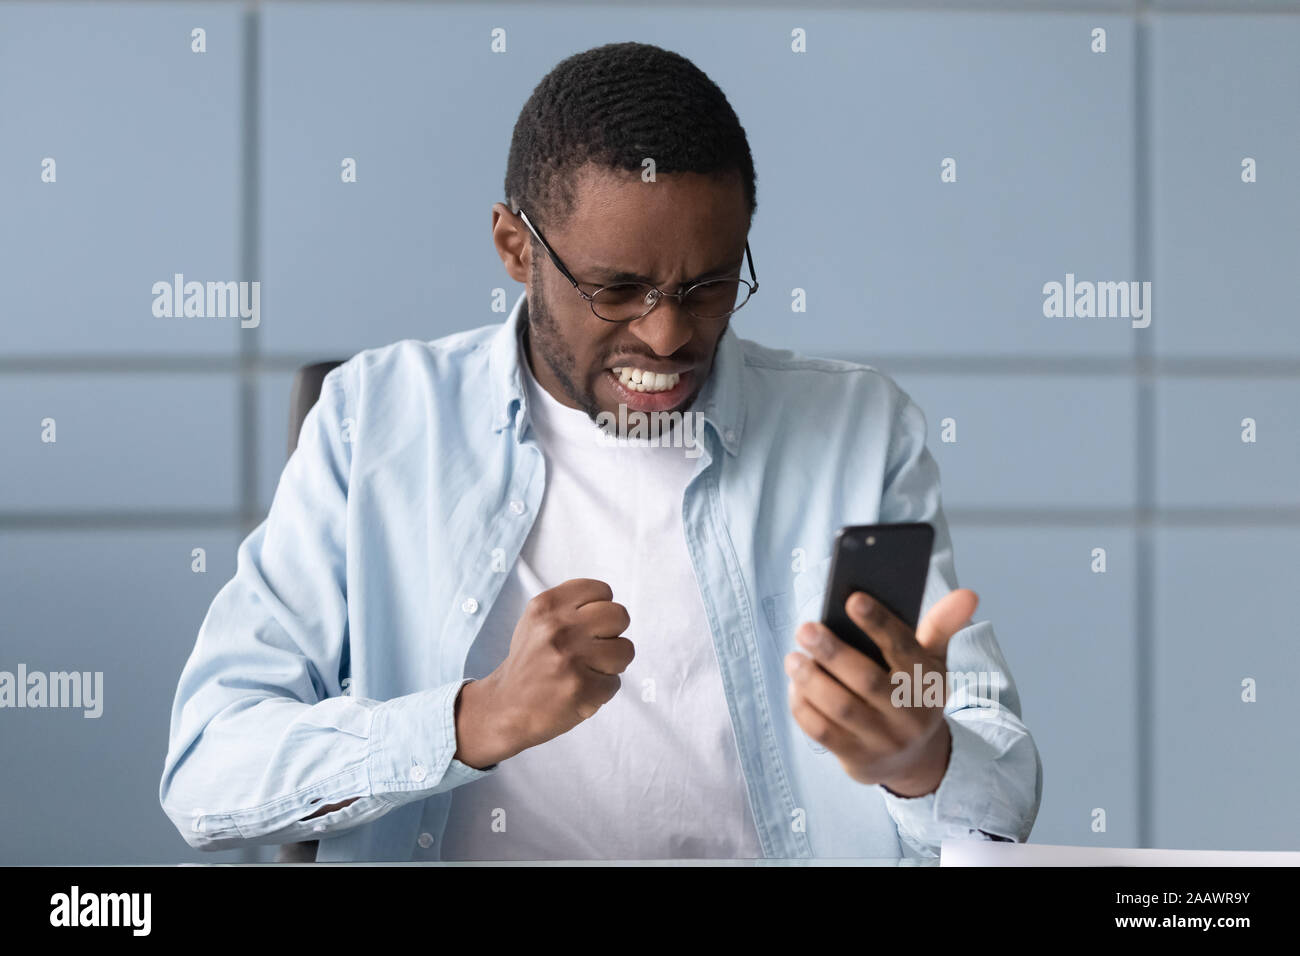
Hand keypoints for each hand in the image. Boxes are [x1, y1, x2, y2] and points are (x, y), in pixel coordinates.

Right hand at [454, 578, 633, 768]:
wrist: (505, 708)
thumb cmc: (530, 664)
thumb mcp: (537, 622)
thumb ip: (571, 608)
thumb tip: (610, 607)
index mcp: (546, 606)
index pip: (602, 590)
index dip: (601, 610)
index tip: (590, 625)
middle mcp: (557, 627)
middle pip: (619, 616)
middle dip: (613, 634)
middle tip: (593, 649)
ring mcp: (569, 658)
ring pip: (625, 650)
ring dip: (611, 665)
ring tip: (586, 671)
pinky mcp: (581, 688)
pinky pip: (615, 683)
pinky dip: (601, 691)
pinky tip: (580, 691)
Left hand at [785, 587, 977, 796]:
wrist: (917, 760)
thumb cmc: (914, 694)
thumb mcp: (932, 663)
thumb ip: (941, 627)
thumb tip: (968, 594)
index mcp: (927, 682)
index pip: (904, 648)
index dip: (879, 623)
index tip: (852, 598)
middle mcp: (908, 714)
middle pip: (867, 680)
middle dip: (833, 652)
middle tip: (806, 629)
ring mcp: (883, 740)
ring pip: (842, 708)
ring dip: (812, 680)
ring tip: (794, 658)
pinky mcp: (858, 760)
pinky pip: (824, 733)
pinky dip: (804, 707)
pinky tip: (795, 687)